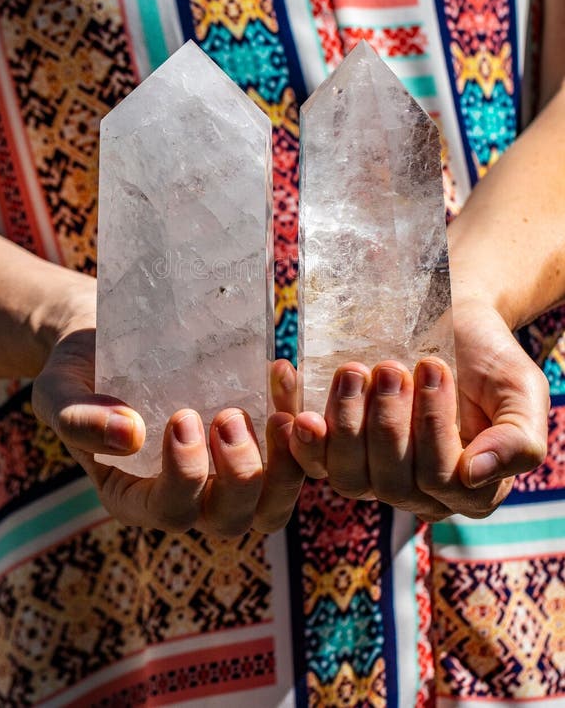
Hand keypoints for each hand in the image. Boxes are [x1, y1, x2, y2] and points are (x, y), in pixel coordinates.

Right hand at [32, 283, 303, 536]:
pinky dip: (296, 417)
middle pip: (232, 518)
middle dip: (241, 475)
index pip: (171, 511)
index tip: (182, 417)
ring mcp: (227, 468)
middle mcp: (189, 493)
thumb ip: (79, 420)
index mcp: (137, 496)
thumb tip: (130, 436)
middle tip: (229, 415)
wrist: (107, 338)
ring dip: (285, 464)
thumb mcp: (59, 392)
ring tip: (278, 416)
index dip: (186, 477)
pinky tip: (281, 373)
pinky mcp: (256, 435)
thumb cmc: (79, 373)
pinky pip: (292, 447)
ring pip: (274, 499)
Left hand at [283, 299, 549, 521]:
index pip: (444, 479)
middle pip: (391, 483)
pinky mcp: (335, 452)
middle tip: (389, 367)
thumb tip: (475, 475)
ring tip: (353, 371)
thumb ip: (517, 440)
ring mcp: (372, 475)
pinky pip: (310, 458)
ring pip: (348, 477)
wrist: (448, 321)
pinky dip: (299, 428)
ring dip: (345, 422)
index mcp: (469, 489)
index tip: (433, 366)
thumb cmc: (487, 357)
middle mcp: (419, 493)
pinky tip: (292, 384)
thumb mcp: (521, 391)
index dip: (433, 425)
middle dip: (387, 421)